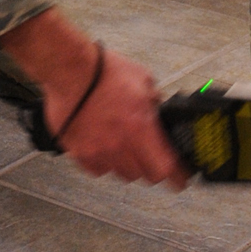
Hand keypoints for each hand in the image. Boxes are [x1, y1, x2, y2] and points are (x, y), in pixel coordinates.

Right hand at [0, 7, 187, 188]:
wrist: (69, 70)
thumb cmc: (104, 71)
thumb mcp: (142, 78)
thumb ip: (154, 100)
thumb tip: (158, 111)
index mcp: (141, 128)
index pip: (166, 167)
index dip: (177, 178)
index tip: (181, 181)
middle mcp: (121, 146)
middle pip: (144, 175)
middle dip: (151, 168)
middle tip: (150, 156)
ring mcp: (99, 152)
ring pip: (121, 174)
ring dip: (127, 165)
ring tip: (123, 146)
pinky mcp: (80, 154)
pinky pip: (98, 170)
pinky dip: (104, 163)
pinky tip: (103, 147)